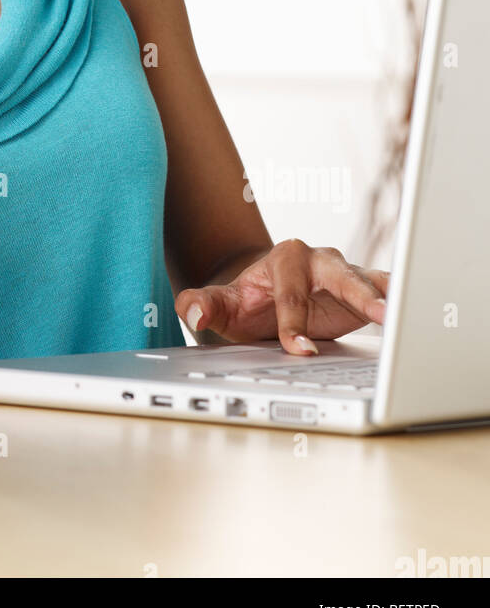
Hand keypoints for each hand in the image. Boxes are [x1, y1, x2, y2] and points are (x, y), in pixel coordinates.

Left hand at [174, 239, 389, 355]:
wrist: (268, 298)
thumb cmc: (249, 303)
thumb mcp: (225, 306)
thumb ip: (202, 305)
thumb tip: (192, 312)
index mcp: (285, 259)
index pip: (291, 294)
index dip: (295, 322)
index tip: (299, 349)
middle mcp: (319, 259)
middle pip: (338, 275)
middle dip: (354, 294)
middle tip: (376, 315)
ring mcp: (344, 272)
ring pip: (367, 281)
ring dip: (384, 296)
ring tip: (402, 313)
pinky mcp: (364, 289)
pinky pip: (384, 291)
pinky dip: (399, 300)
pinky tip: (414, 313)